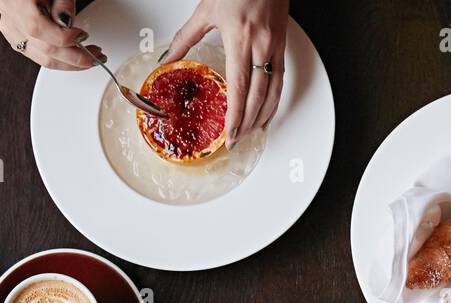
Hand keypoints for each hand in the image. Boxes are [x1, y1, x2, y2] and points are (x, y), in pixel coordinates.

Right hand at [0, 0, 104, 69]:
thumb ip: (63, 3)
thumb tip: (67, 23)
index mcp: (17, 3)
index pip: (38, 29)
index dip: (65, 37)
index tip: (84, 36)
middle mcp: (11, 19)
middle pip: (44, 49)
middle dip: (75, 57)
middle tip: (96, 56)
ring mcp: (12, 31)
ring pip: (42, 59)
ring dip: (70, 63)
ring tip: (88, 59)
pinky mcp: (17, 38)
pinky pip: (40, 57)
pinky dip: (59, 60)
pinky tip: (72, 58)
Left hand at [163, 0, 289, 147]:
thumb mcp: (207, 9)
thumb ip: (186, 37)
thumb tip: (168, 58)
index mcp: (240, 37)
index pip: (239, 87)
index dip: (235, 115)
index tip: (229, 134)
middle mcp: (261, 45)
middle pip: (257, 95)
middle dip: (247, 123)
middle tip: (236, 140)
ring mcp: (275, 46)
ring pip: (273, 91)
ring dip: (262, 116)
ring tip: (250, 132)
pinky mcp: (282, 44)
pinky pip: (280, 79)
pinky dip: (274, 100)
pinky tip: (267, 110)